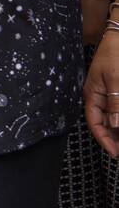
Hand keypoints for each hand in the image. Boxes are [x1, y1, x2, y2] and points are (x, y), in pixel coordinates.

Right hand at [83, 29, 118, 156]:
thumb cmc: (115, 54)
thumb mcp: (116, 79)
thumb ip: (116, 103)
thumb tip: (115, 126)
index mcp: (92, 94)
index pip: (94, 122)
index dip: (104, 139)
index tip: (115, 153)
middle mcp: (99, 97)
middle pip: (104, 123)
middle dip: (114, 137)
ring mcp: (109, 94)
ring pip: (113, 117)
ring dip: (118, 128)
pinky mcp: (116, 90)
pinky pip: (116, 108)